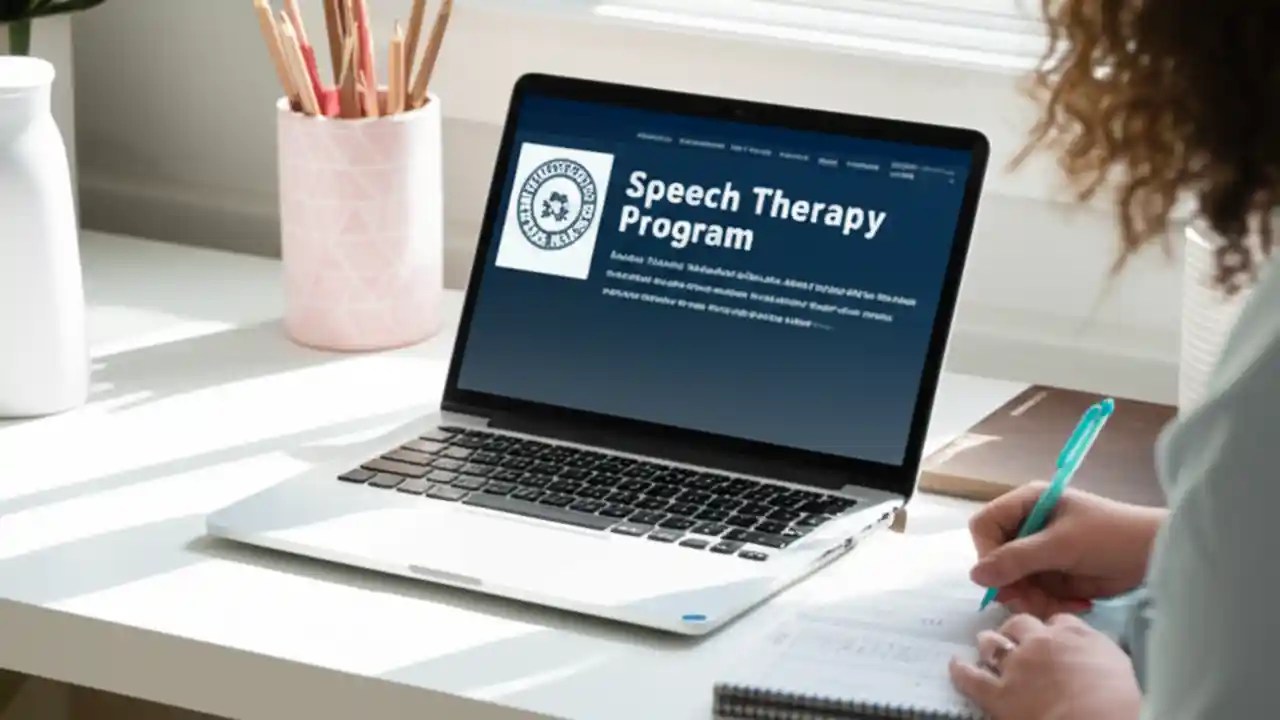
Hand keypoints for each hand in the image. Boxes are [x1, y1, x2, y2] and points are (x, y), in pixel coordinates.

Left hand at [950, 613, 1140, 719]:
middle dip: (1014, 630)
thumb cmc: (1122, 701)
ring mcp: (1017, 665)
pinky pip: (971, 677)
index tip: (1050, 636)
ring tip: (985, 646)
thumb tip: (1091, 656)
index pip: (1058, 621)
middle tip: (1012, 638)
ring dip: (989, 644)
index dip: (1052, 629)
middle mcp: (1041, 642)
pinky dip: (961, 671)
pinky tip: (956, 665)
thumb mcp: (1119, 666)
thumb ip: (1098, 653)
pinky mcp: (999, 693)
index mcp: (1075, 634)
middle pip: (1020, 624)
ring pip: (993, 644)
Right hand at [969, 484, 1164, 616]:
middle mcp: (1027, 525)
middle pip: (996, 559)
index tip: (1003, 577)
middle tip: (1034, 601)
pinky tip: (1079, 603)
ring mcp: (1040, 552)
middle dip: (1014, 584)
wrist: (1156, 556)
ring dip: (1034, 599)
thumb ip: (1017, 559)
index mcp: (1026, 503)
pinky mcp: (1054, 574)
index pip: (984, 526)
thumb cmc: (1110, 537)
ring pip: (1014, 582)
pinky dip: (1052, 603)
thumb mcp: (1061, 545)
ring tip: (1063, 605)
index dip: (987, 552)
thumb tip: (974, 576)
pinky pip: (1035, 594)